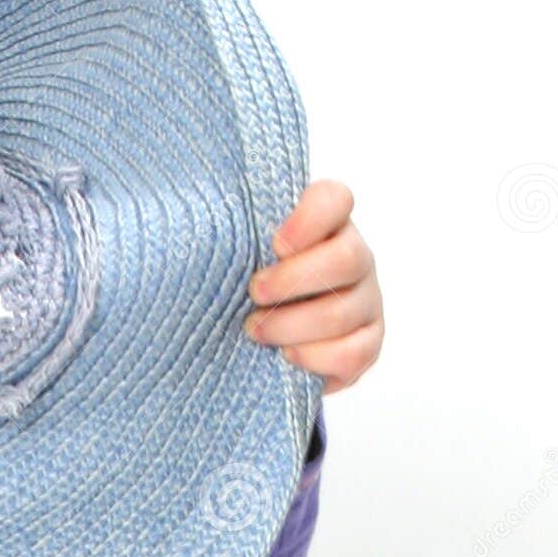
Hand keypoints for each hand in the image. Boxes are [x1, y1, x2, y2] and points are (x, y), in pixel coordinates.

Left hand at [245, 180, 383, 394]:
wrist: (254, 335)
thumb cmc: (238, 282)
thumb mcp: (230, 252)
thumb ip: (224, 232)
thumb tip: (190, 223)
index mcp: (324, 223)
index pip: (335, 199)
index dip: (310, 219)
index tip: (275, 243)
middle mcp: (354, 256)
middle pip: (347, 259)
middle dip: (292, 281)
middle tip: (253, 293)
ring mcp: (365, 300)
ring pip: (343, 311)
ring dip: (291, 325)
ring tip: (254, 330)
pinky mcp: (367, 342)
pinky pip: (356, 353)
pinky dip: (317, 358)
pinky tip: (286, 356)